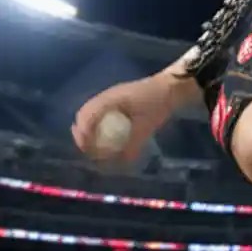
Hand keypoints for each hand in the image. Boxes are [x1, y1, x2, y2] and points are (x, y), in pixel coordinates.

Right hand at [71, 74, 187, 162]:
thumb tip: (124, 163)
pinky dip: (95, 123)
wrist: (170, 87)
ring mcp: (109, 96)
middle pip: (83, 114)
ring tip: (92, 144)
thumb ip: (134, 144)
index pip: (87, 116)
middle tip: (87, 149)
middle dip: (81, 133)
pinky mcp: (115, 99)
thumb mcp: (147, 126)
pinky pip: (97, 110)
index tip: (88, 150)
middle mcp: (106, 96)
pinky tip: (102, 134)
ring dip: (87, 128)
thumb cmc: (158, 103)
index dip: (83, 135)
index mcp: (110, 100)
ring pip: (88, 111)